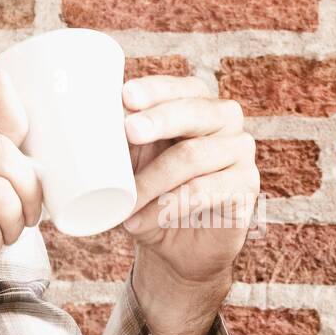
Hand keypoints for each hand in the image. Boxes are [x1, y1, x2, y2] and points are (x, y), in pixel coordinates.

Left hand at [119, 76, 258, 285]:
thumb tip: (89, 121)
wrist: (177, 247)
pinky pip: (205, 191)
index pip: (180, 88)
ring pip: (193, 156)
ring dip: (152, 181)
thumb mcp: (131, 166)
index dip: (155, 90)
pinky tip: (142, 221)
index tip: (126, 96)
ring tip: (125, 205)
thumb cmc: (151, 195)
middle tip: (129, 130)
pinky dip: (168, 207)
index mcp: (196, 104)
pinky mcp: (246, 187)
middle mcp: (224, 121)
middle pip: (195, 112)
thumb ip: (120, 142)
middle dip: (159, 120)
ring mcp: (240, 152)